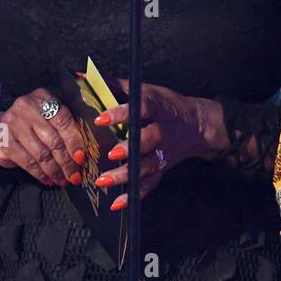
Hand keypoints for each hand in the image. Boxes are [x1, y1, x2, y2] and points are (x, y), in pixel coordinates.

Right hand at [0, 87, 88, 186]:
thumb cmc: (31, 124)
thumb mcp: (47, 116)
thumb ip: (63, 126)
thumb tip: (83, 152)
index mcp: (41, 97)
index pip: (63, 120)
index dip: (74, 141)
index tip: (81, 158)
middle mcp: (25, 108)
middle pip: (52, 139)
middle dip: (66, 161)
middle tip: (75, 175)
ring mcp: (12, 124)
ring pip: (40, 154)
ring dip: (55, 171)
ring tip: (64, 180)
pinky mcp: (3, 142)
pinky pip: (27, 162)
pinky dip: (40, 174)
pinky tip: (48, 179)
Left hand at [92, 79, 223, 211]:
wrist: (197, 126)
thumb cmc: (166, 106)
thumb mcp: (146, 90)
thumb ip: (115, 85)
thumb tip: (83, 77)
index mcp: (158, 108)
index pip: (142, 107)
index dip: (123, 112)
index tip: (101, 118)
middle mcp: (164, 131)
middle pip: (150, 140)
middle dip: (132, 148)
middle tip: (111, 154)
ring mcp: (164, 153)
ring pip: (147, 166)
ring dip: (127, 175)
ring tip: (103, 180)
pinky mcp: (162, 169)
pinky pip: (149, 185)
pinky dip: (134, 195)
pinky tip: (117, 204)